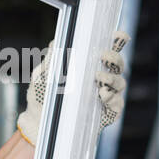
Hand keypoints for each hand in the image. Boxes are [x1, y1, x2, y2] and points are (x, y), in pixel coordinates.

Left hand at [17, 31, 128, 145]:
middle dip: (115, 59)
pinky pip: (117, 104)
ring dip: (112, 78)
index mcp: (89, 66)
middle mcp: (102, 79)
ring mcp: (106, 96)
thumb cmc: (41, 96)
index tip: (117, 35)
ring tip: (98, 78)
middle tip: (103, 57)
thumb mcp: (41, 76)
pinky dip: (113, 98)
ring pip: (120, 83)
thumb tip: (56, 41)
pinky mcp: (107, 113)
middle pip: (118, 65)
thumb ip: (50, 59)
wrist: (37, 123)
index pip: (107, 51)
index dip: (117, 41)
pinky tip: (102, 95)